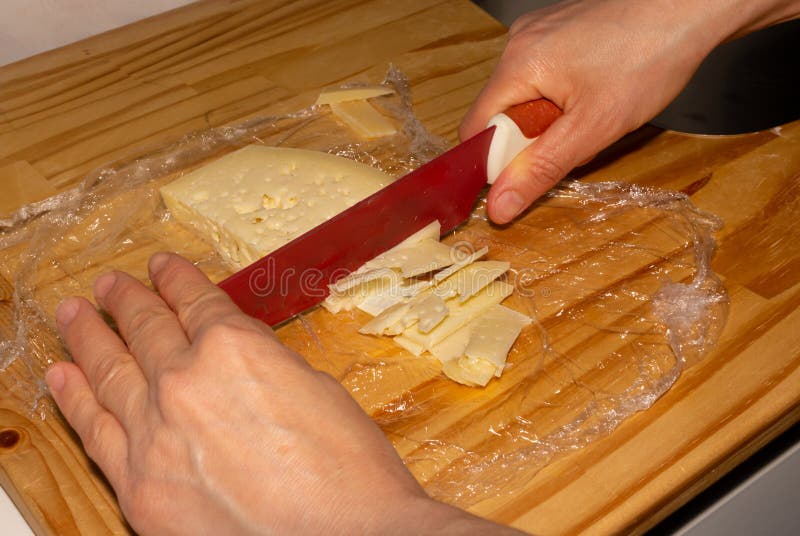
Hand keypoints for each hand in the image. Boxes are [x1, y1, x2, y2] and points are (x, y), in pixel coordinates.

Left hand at [46, 253, 522, 534]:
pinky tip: (62, 377)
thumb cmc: (348, 473)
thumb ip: (266, 367)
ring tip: (74, 314)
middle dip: (127, 301)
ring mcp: (154, 434)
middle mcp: (185, 381)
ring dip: (88, 337)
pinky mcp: (137, 486)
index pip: (195, 302)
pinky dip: (74, 399)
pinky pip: (95, 430)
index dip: (176, 280)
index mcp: (236, 348)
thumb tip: (241, 365)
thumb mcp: (317, 390)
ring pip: (109, 371)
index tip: (163, 268)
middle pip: (146, 329)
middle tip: (112, 285)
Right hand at [460, 0, 799, 223]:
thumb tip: (498, 207)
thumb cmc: (650, 58)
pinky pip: (542, 77)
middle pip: (500, 113)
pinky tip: (595, 93)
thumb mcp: (594, 128)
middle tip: (576, 138)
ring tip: (592, 113)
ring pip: (523, 97)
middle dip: (531, 139)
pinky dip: (561, 97)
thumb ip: (541, 169)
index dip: (495, 161)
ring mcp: (538, 32)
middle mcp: (518, 42)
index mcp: (517, 64)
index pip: (474, 129)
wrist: (693, 5)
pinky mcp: (558, 30)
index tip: (531, 171)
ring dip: (549, 120)